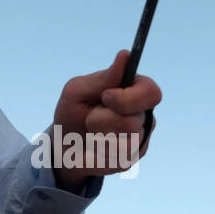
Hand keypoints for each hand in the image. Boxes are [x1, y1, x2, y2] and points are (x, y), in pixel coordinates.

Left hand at [51, 50, 161, 191]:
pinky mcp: (132, 157)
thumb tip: (126, 55)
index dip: (129, 97)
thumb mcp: (78, 91)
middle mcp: (142, 113)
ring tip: (91, 133)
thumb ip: (103, 78)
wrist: (63, 146)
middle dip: (104, 120)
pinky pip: (120, 157)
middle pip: (135, 119)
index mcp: (133, 91)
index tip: (105, 97)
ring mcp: (139, 137)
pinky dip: (99, 151)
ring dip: (99, 136)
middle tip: (90, 119)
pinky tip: (94, 147)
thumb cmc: (72, 113)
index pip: (151, 92)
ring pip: (126, 141)